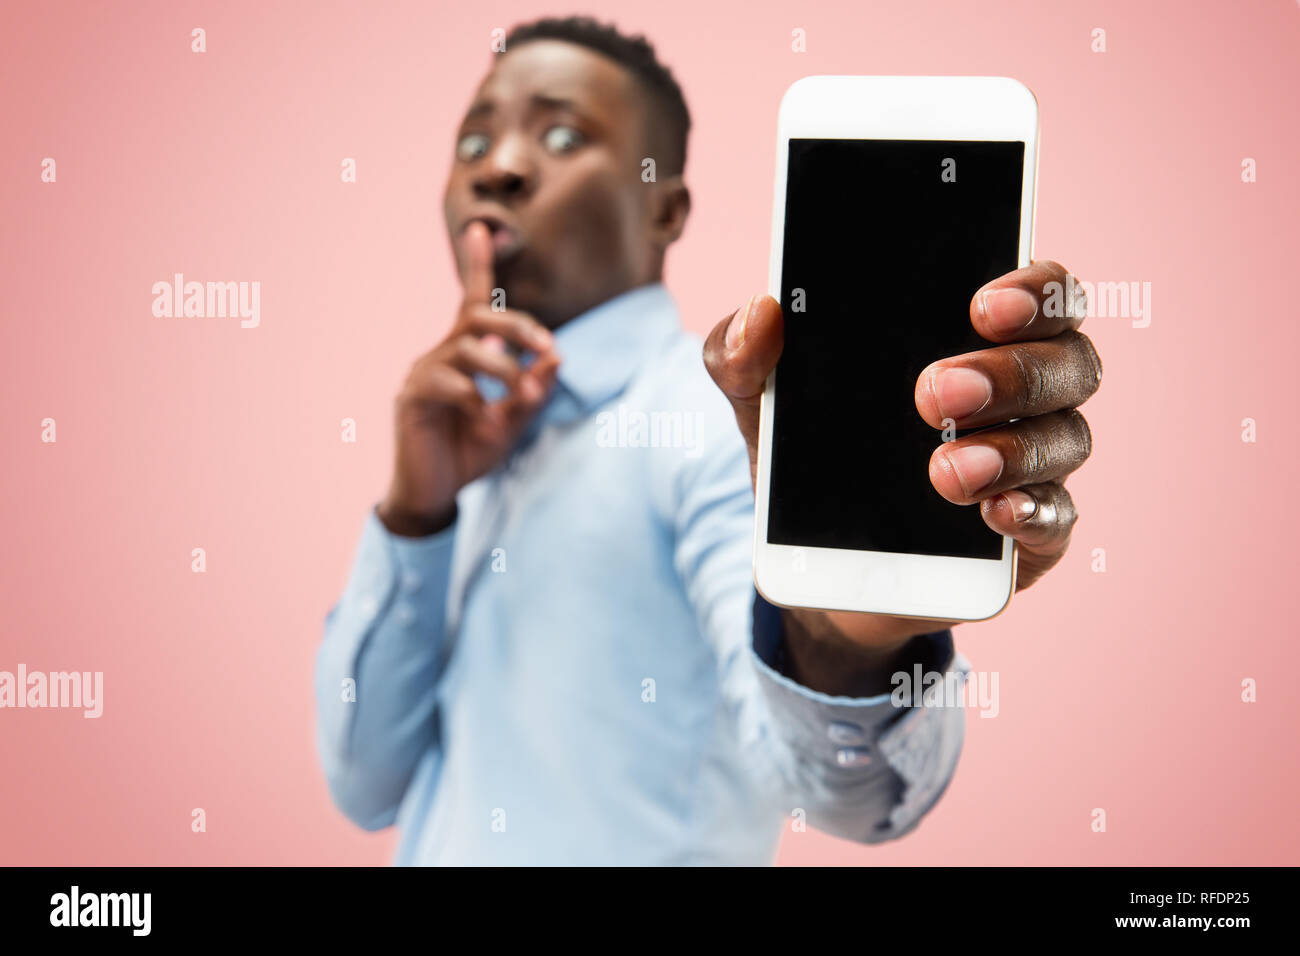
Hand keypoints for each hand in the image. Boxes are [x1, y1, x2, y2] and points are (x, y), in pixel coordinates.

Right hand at [378, 222, 561, 535]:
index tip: (481, 228)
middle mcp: (441, 355)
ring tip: (523, 396)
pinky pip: (447, 384)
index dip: (476, 265)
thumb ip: (534, 390)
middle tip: (550, 350)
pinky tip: (485, 419)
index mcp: (465, 355)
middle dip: (519, 327)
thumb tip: (558, 358)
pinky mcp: (412, 399)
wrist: (435, 493)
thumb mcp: (513, 423)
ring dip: (504, 369)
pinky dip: (476, 399)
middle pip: (477, 316)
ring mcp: (423, 375)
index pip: (472, 302)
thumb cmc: (470, 452)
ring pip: (467, 348)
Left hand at [703, 261, 1100, 677]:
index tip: (981, 304)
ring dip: (1012, 450)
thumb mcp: (764, 401)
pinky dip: (1030, 513)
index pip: (1040, 291)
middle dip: (1008, 374)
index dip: (1031, 290)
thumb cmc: (814, 452)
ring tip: (944, 469)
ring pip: (1066, 438)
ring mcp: (1036, 464)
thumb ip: (744, 353)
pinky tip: (992, 513)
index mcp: (978, 335)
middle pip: (1066, 360)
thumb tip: (759, 313)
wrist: (815, 561)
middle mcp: (1025, 391)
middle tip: (935, 393)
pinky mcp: (1032, 536)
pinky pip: (1055, 520)